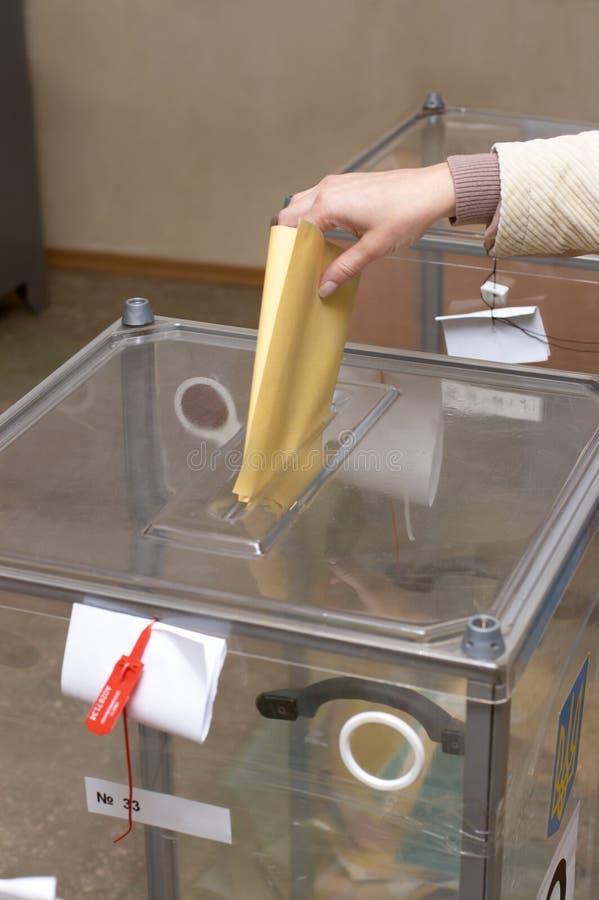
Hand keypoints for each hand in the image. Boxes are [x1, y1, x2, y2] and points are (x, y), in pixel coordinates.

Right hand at [277, 164, 455, 296]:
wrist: (431, 190)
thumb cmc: (408, 211)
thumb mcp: (373, 248)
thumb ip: (344, 268)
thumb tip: (325, 285)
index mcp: (330, 203)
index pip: (291, 226)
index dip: (288, 249)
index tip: (291, 266)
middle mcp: (328, 189)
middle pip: (291, 213)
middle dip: (290, 237)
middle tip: (298, 260)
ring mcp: (337, 184)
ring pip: (303, 204)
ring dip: (302, 225)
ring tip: (311, 250)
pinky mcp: (347, 184)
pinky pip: (319, 199)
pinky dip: (315, 216)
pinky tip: (327, 235)